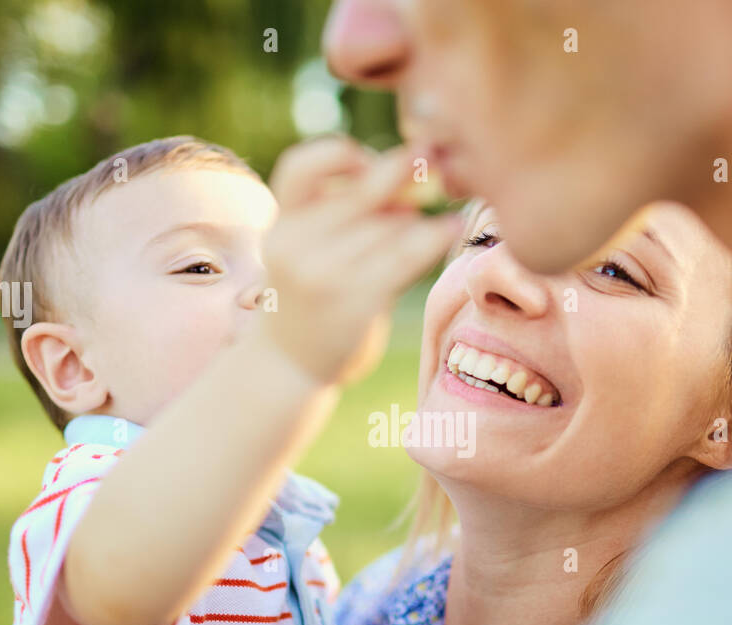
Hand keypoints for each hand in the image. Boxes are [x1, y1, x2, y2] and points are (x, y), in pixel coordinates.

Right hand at [261, 135, 461, 385]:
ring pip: (390, 224)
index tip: (369, 160)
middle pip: (363, 193)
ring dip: (419, 217)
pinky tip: (451, 228)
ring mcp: (324, 275)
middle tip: (433, 157)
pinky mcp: (356, 302)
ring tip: (432, 222)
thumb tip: (412, 166)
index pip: (303, 166)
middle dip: (403, 172)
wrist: (292, 362)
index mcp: (281, 221)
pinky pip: (406, 256)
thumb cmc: (312, 290)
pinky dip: (435, 237)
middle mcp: (295, 245)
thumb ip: (343, 206)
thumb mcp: (306, 242)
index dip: (341, 155)